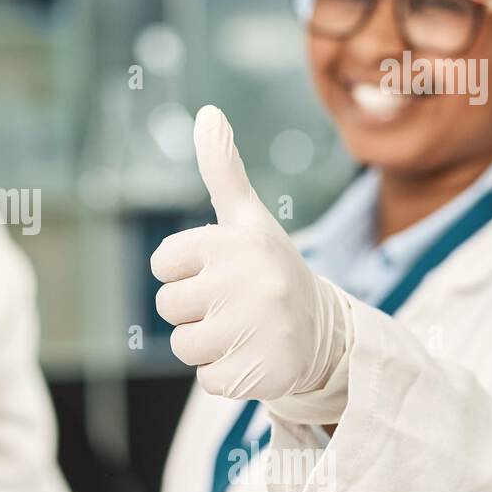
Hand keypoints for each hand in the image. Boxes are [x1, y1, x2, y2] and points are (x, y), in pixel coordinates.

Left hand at [151, 106, 351, 408]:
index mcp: (236, 241)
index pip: (162, 264)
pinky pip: (206, 380)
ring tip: (244, 331)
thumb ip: (223, 169)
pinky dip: (226, 375)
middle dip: (195, 311)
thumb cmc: (270, 271)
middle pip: (168, 307)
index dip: (184, 273)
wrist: (329, 335)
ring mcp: (254, 329)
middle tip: (236, 305)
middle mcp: (247, 281)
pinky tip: (255, 358)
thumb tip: (208, 111)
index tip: (220, 271)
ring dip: (208, 345)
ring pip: (183, 347)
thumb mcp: (248, 219)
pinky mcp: (258, 373)